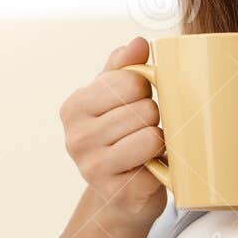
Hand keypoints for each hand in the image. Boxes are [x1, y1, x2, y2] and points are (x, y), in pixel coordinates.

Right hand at [59, 36, 165, 225]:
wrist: (123, 194)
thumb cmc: (121, 138)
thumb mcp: (116, 98)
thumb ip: (125, 67)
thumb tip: (138, 43)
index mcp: (74, 108)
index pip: (129, 80)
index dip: (144, 89)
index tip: (137, 103)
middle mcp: (76, 138)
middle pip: (143, 108)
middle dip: (153, 117)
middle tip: (143, 131)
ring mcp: (93, 167)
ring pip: (151, 135)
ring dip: (159, 140)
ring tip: (147, 149)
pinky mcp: (117, 191)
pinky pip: (156, 161)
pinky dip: (163, 162)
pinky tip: (150, 167)